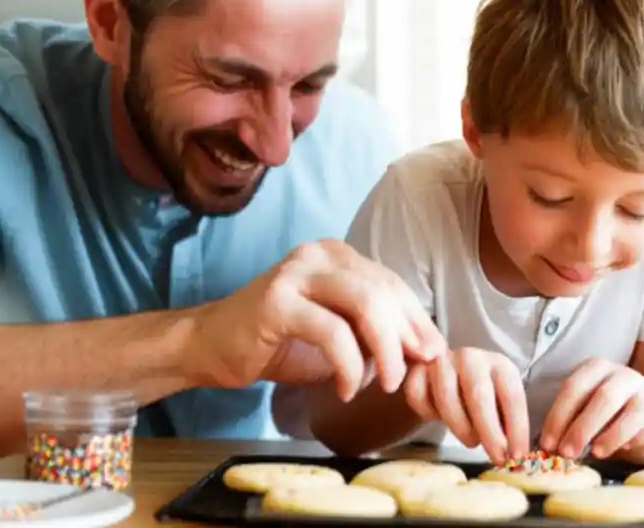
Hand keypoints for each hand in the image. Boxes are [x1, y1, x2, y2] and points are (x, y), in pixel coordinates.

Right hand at [194, 239, 445, 400]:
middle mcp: (319, 254)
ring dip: (384, 350)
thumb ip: (374, 332)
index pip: (391, 282)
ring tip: (384, 383)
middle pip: (383, 290)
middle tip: (411, 372)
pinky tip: (346, 389)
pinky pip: (331, 331)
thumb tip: (427, 349)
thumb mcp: (338, 333)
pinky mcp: (277, 302)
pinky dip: (348, 365)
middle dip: (406, 335)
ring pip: (364, 304)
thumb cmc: (279, 342)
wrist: (212, 346)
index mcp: (337, 256)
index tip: (432, 354)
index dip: (417, 319)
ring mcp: (296, 274)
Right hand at [401, 347, 528, 464]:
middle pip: (479, 395)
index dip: (516, 429)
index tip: (517, 456)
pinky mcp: (416, 370)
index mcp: (500, 364)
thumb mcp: (499, 406)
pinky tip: (439, 419)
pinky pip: (419, 397)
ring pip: (447, 398)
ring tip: (471, 441)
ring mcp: (442, 362)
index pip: (512, 396)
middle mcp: (471, 358)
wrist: (443, 379)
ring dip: (461, 427)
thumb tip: (517, 458)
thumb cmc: (478, 399)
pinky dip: (428, 414)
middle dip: (490, 432)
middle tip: (497, 458)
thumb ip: (508, 427)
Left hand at [539, 357, 643, 459]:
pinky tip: (624, 449)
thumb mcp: (587, 408)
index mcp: (597, 367)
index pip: (574, 387)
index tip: (548, 443)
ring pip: (632, 412)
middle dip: (582, 428)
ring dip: (611, 436)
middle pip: (603, 398)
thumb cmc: (610, 412)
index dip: (558, 416)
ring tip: (596, 454)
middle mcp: (623, 374)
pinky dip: (635, 441)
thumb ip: (570, 421)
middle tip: (567, 453)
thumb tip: (550, 447)